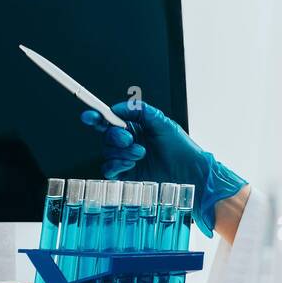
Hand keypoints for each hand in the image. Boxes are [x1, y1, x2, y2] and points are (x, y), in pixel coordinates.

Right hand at [81, 102, 246, 236]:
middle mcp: (130, 142)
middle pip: (106, 135)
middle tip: (130, 139)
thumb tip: (119, 107)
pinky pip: (109, 169)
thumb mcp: (164, 124)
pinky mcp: (126, 176)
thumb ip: (142, 112)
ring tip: (141, 153)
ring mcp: (127, 159)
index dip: (97, 116)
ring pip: (107, 152)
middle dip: (115, 135)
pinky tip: (131, 165)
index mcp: (137, 127)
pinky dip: (117, 165)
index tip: (90, 116)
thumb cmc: (183, 149)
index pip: (111, 119)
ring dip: (122, 152)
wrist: (191, 173)